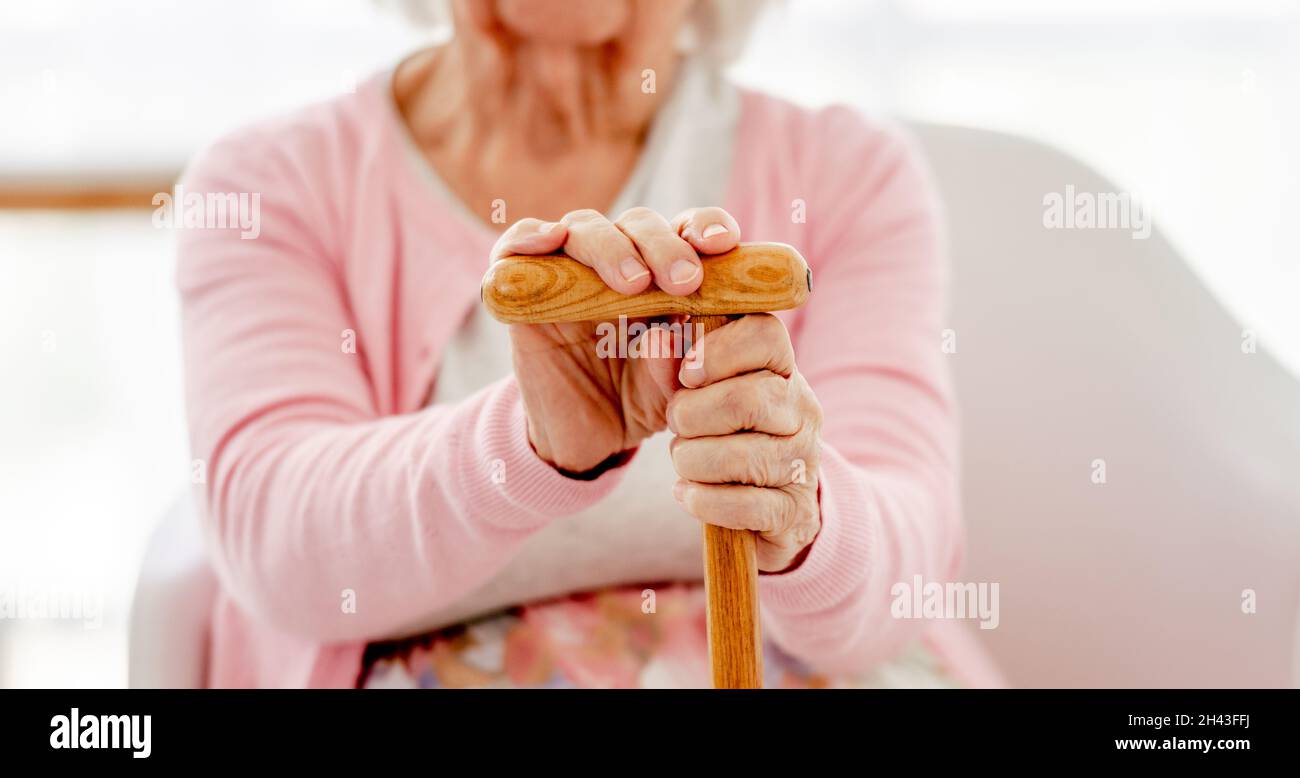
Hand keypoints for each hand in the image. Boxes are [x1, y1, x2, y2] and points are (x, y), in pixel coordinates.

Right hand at [496, 206, 741, 473]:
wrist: (584, 440)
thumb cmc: (637, 402)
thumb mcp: (671, 392)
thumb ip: (679, 366)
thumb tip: (673, 332)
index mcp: (665, 273)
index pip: (687, 229)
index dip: (706, 224)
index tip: (723, 242)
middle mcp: (619, 261)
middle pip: (638, 224)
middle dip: (664, 245)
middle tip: (684, 281)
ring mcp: (569, 272)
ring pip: (584, 229)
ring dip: (611, 248)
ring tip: (634, 284)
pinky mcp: (525, 289)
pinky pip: (515, 249)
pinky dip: (528, 236)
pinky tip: (548, 240)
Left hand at [667, 315, 823, 572]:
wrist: (758, 504)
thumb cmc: (718, 432)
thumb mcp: (691, 391)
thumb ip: (670, 364)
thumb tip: (657, 340)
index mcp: (782, 368)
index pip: (764, 334)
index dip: (717, 350)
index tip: (686, 374)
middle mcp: (803, 410)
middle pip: (746, 400)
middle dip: (690, 415)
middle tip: (676, 424)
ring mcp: (805, 462)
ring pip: (740, 458)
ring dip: (691, 461)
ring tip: (684, 461)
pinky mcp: (795, 511)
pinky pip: (745, 506)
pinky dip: (703, 501)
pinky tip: (688, 494)